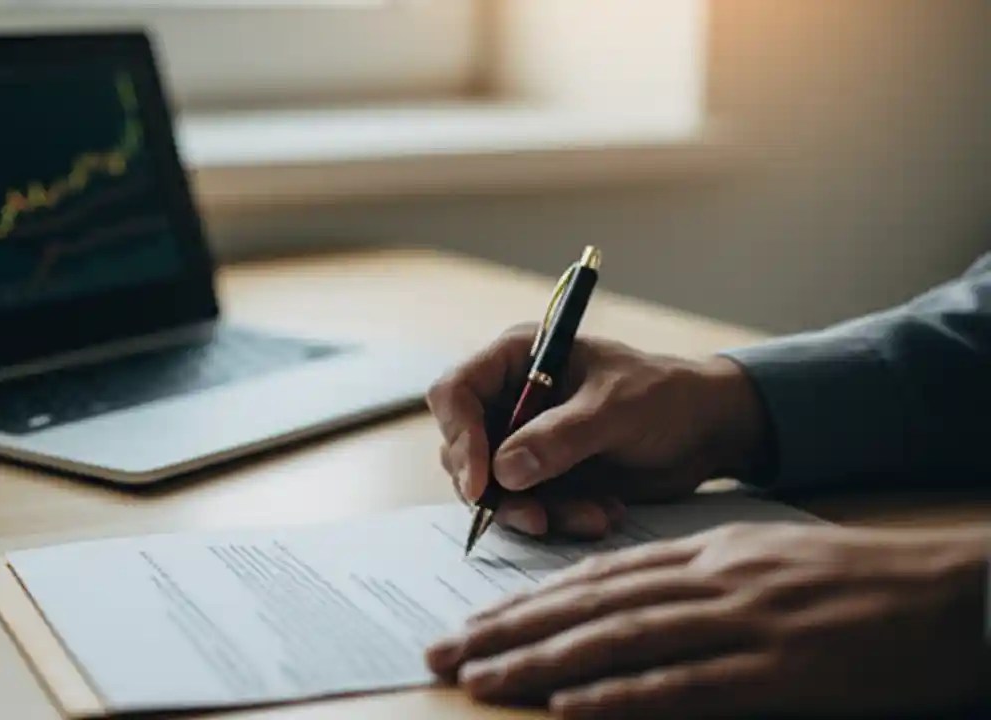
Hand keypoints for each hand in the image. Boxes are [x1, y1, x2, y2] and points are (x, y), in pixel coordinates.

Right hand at [426, 326, 767, 537]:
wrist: (706, 432)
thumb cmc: (666, 397)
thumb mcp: (617, 410)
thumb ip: (561, 437)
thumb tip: (502, 472)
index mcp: (517, 358)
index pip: (456, 393)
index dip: (459, 437)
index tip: (480, 483)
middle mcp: (509, 399)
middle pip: (462, 450)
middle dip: (496, 491)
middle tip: (536, 517)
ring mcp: (522, 440)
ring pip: (492, 488)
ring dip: (535, 511)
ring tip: (592, 516)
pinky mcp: (541, 477)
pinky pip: (526, 507)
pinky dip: (559, 519)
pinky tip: (603, 514)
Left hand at [426, 523, 990, 717]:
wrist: (950, 594)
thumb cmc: (856, 583)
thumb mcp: (764, 559)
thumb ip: (695, 576)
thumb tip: (625, 600)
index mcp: (706, 553)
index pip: (595, 576)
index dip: (527, 599)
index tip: (474, 619)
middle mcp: (708, 580)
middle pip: (587, 604)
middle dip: (507, 629)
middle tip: (442, 651)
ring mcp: (739, 625)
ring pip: (618, 640)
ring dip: (540, 662)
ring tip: (480, 678)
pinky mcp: (775, 673)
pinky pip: (683, 685)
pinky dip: (620, 696)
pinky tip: (570, 707)